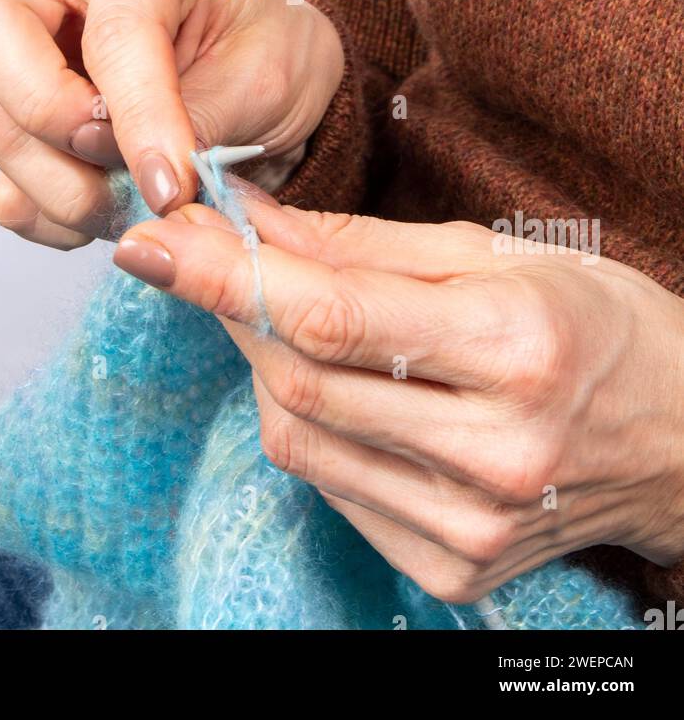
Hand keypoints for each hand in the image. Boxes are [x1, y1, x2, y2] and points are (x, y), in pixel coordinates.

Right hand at [0, 0, 342, 248]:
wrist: (277, 82)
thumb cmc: (271, 50)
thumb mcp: (268, 75)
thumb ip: (200, 120)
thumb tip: (145, 177)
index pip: (110, 27)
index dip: (137, 114)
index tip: (174, 182)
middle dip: (51, 117)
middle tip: (122, 160)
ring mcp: (30, 54)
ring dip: (68, 187)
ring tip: (145, 198)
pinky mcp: (22, 122)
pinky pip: (5, 186)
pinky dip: (56, 216)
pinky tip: (116, 206)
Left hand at [115, 198, 683, 601]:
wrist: (682, 438)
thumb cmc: (596, 324)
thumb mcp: (495, 253)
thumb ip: (360, 244)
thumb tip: (247, 219)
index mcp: (516, 348)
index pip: (330, 317)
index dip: (226, 276)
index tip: (154, 238)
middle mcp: (495, 452)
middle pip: (301, 382)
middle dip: (229, 308)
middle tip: (195, 252)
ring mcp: (472, 526)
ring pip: (300, 440)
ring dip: (263, 363)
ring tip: (276, 309)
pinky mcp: (452, 566)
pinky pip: (330, 485)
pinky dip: (309, 422)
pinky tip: (331, 380)